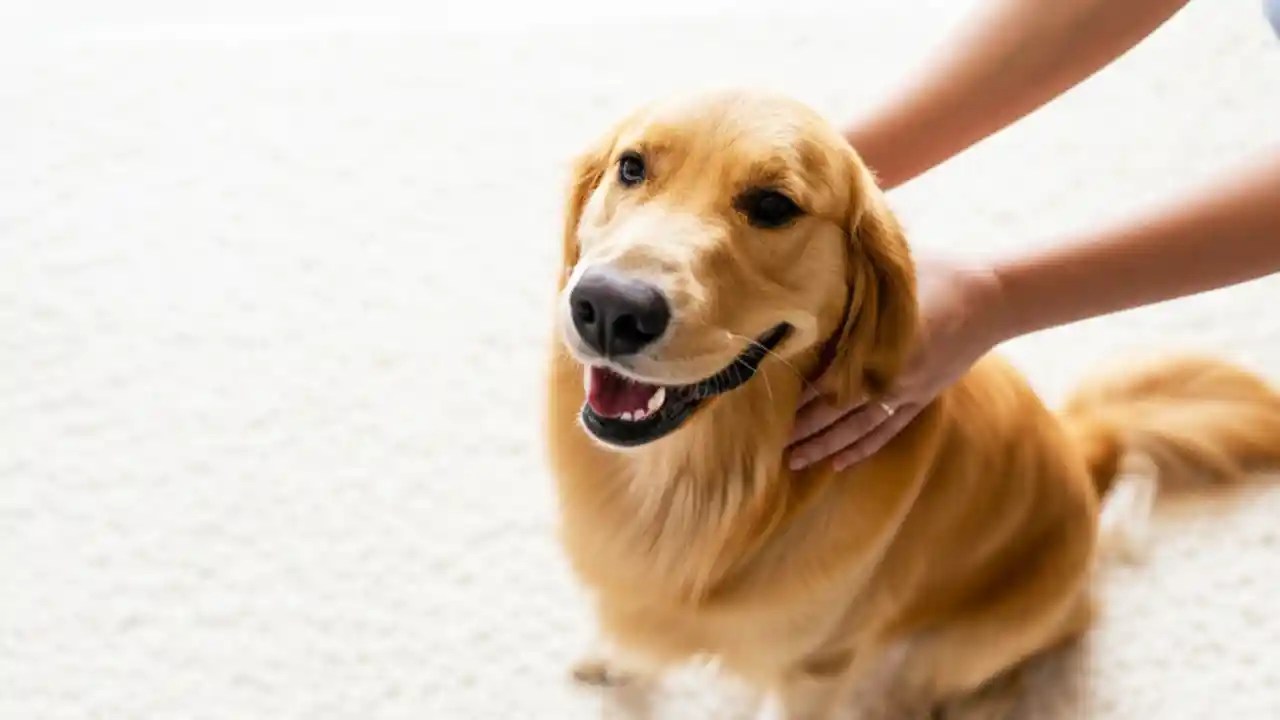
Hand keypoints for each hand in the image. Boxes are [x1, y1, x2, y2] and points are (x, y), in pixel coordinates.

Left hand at [788, 255, 1008, 470]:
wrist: (993, 294)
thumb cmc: (938, 273)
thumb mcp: (890, 273)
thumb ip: (852, 283)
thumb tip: (808, 279)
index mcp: (878, 346)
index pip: (830, 380)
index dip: (800, 397)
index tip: (770, 407)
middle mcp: (890, 376)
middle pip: (838, 412)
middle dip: (804, 431)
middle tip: (772, 447)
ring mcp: (908, 391)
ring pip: (859, 429)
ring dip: (826, 446)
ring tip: (796, 462)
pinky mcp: (922, 397)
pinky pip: (887, 431)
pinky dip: (862, 448)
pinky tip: (840, 462)